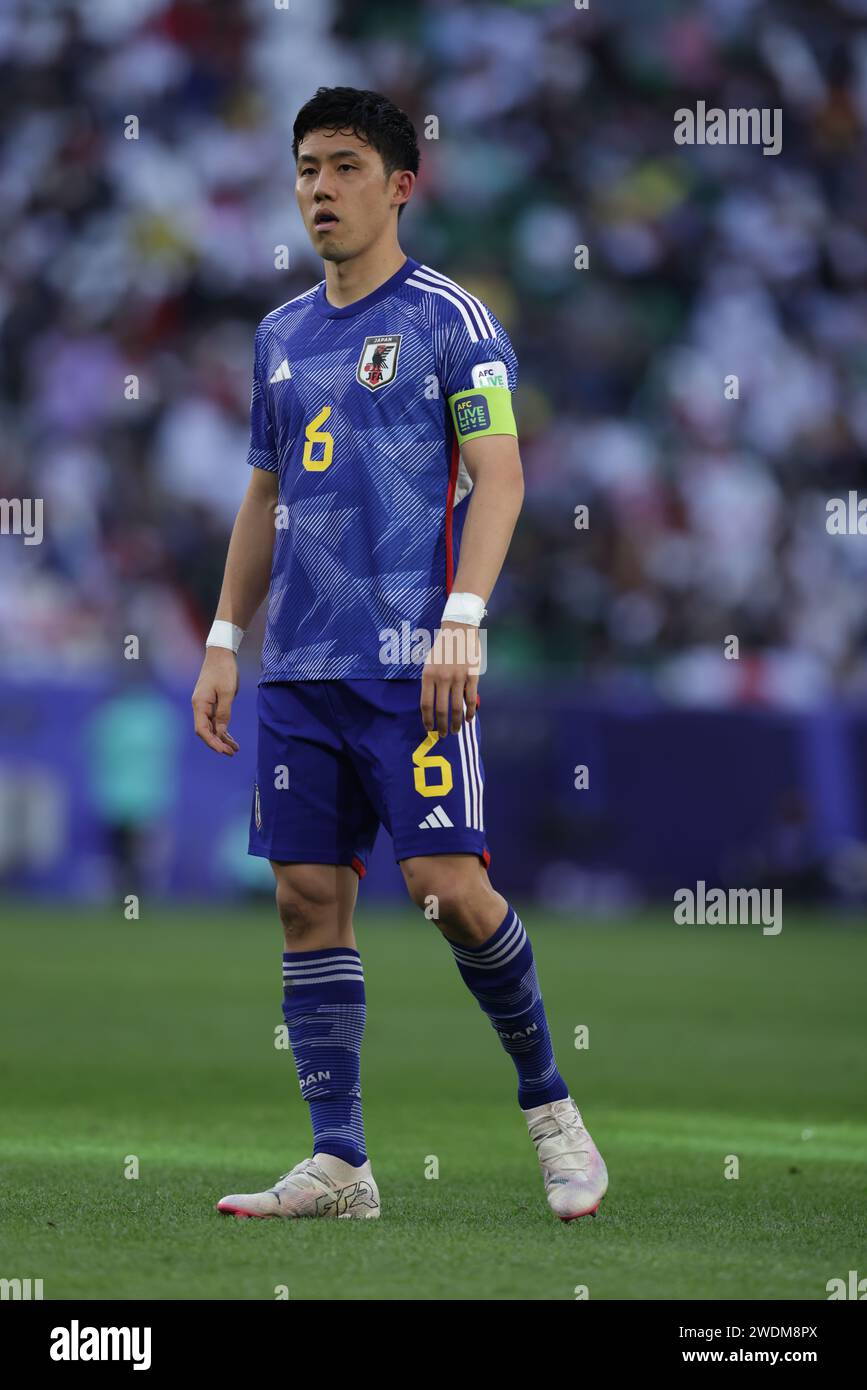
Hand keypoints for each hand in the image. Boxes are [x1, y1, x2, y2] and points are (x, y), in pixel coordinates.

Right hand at [191, 648, 239, 754]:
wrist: (221, 653)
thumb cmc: (224, 670)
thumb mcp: (228, 692)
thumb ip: (224, 713)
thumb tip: (221, 732)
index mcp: (200, 704)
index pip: (202, 729)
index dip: (212, 742)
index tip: (223, 751)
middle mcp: (199, 706)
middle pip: (206, 731)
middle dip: (218, 743)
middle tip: (232, 753)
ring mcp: (204, 704)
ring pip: (211, 727)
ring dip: (222, 738)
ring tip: (235, 749)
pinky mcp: (211, 702)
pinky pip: (215, 720)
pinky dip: (222, 729)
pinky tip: (230, 738)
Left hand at [420, 620, 480, 735]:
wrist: (459, 629)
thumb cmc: (442, 648)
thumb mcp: (429, 663)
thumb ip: (430, 683)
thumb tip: (432, 705)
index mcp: (428, 675)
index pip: (426, 704)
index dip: (427, 720)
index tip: (429, 729)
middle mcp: (442, 678)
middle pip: (441, 710)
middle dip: (441, 726)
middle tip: (442, 735)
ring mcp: (458, 678)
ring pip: (457, 708)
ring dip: (456, 723)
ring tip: (455, 731)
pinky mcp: (472, 676)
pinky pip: (471, 699)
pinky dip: (470, 712)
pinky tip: (469, 719)